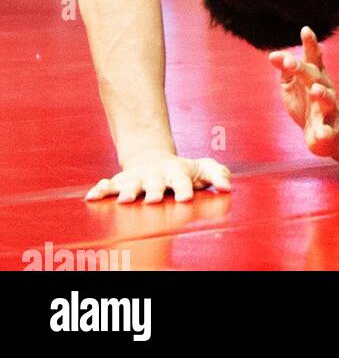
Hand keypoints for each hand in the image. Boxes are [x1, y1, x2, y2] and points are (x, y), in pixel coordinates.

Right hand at [86, 152, 231, 203]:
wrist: (154, 158)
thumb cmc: (183, 170)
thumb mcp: (202, 168)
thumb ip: (217, 173)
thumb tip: (228, 185)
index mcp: (176, 172)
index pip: (181, 180)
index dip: (184, 188)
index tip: (186, 197)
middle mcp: (155, 175)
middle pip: (155, 183)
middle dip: (154, 191)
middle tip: (154, 199)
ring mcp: (137, 178)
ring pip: (131, 185)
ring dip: (128, 192)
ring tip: (126, 200)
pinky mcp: (122, 182)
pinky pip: (109, 185)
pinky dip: (100, 190)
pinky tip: (92, 196)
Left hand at [270, 27, 338, 158]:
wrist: (332, 134)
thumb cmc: (309, 105)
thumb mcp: (294, 85)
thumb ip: (286, 70)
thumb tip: (273, 55)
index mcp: (316, 76)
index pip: (313, 57)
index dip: (310, 43)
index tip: (305, 30)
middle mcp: (325, 88)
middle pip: (315, 76)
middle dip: (303, 69)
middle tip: (289, 62)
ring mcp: (329, 109)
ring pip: (328, 100)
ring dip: (322, 94)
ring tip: (315, 90)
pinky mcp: (329, 130)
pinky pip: (327, 131)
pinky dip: (324, 132)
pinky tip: (321, 133)